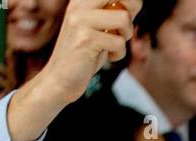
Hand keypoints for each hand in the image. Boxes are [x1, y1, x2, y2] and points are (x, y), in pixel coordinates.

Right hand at [7, 0, 141, 140]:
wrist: (60, 78)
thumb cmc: (84, 54)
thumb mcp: (96, 28)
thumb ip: (112, 14)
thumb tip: (136, 3)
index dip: (130, 1)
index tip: (127, 13)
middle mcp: (79, 4)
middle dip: (132, 9)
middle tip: (123, 26)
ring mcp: (81, 20)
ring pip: (123, 18)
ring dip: (126, 35)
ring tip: (115, 44)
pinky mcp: (86, 39)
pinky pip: (119, 42)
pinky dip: (119, 54)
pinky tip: (109, 57)